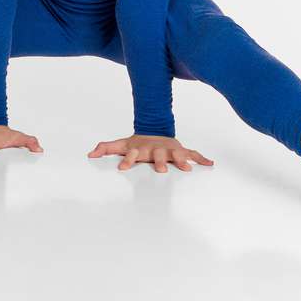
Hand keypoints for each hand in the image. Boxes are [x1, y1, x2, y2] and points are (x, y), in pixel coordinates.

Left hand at [88, 134, 213, 172]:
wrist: (155, 130)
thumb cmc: (138, 143)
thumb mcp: (122, 145)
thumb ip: (106, 148)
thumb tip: (90, 153)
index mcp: (141, 149)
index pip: (132, 155)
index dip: (127, 161)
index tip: (122, 168)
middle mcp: (156, 149)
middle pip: (158, 155)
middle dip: (160, 162)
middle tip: (162, 170)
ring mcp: (169, 149)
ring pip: (176, 154)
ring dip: (182, 160)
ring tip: (187, 167)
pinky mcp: (180, 150)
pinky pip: (192, 153)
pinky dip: (201, 158)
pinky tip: (210, 163)